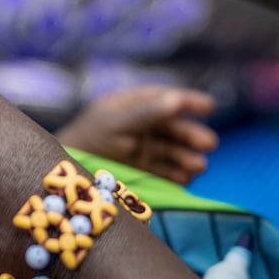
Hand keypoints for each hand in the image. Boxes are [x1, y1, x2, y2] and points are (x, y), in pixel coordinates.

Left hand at [54, 86, 218, 185]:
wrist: (68, 172)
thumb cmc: (90, 138)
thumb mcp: (117, 122)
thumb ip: (146, 113)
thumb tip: (177, 100)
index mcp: (134, 105)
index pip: (165, 99)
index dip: (189, 101)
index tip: (210, 106)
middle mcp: (143, 126)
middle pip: (174, 128)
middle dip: (192, 135)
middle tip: (209, 144)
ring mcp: (145, 149)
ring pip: (174, 151)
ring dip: (188, 157)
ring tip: (199, 166)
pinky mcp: (145, 172)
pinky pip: (168, 172)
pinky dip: (179, 175)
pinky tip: (186, 179)